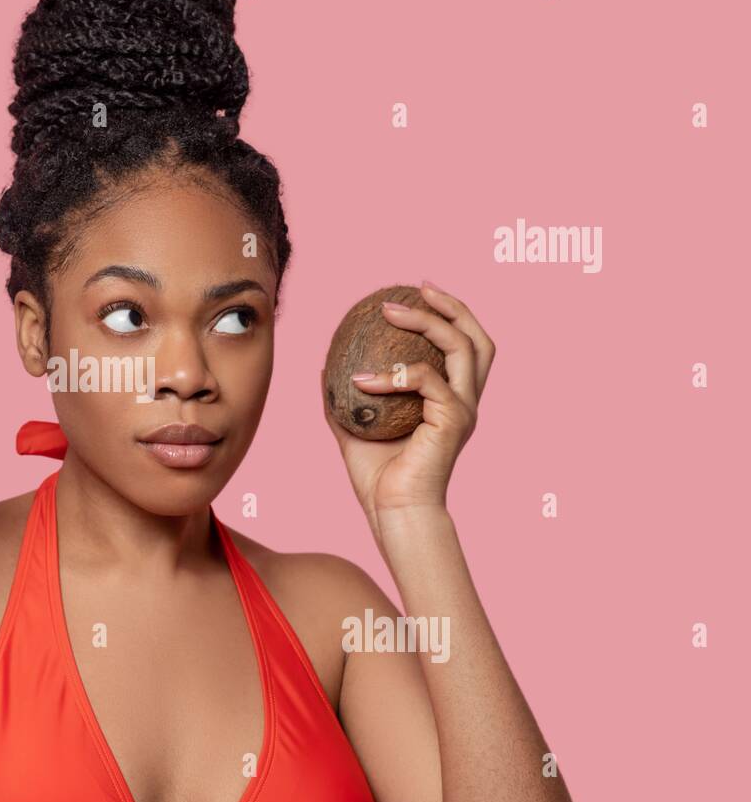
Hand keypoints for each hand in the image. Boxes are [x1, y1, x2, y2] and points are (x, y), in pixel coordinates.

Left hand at [321, 281, 495, 527]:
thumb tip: (325, 367)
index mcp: (450, 401)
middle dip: (453, 306)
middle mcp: (464, 401)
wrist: (393, 513)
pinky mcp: (453, 421)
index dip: (449, 315)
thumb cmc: (378, 479)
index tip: (419, 293)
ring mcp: (463, 409)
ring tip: (391, 311)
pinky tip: (361, 379)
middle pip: (477, 339)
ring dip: (428, 322)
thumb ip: (344, 397)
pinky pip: (424, 381)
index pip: (464, 348)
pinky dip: (392, 375)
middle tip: (419, 288)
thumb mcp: (354, 429)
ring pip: (461, 347)